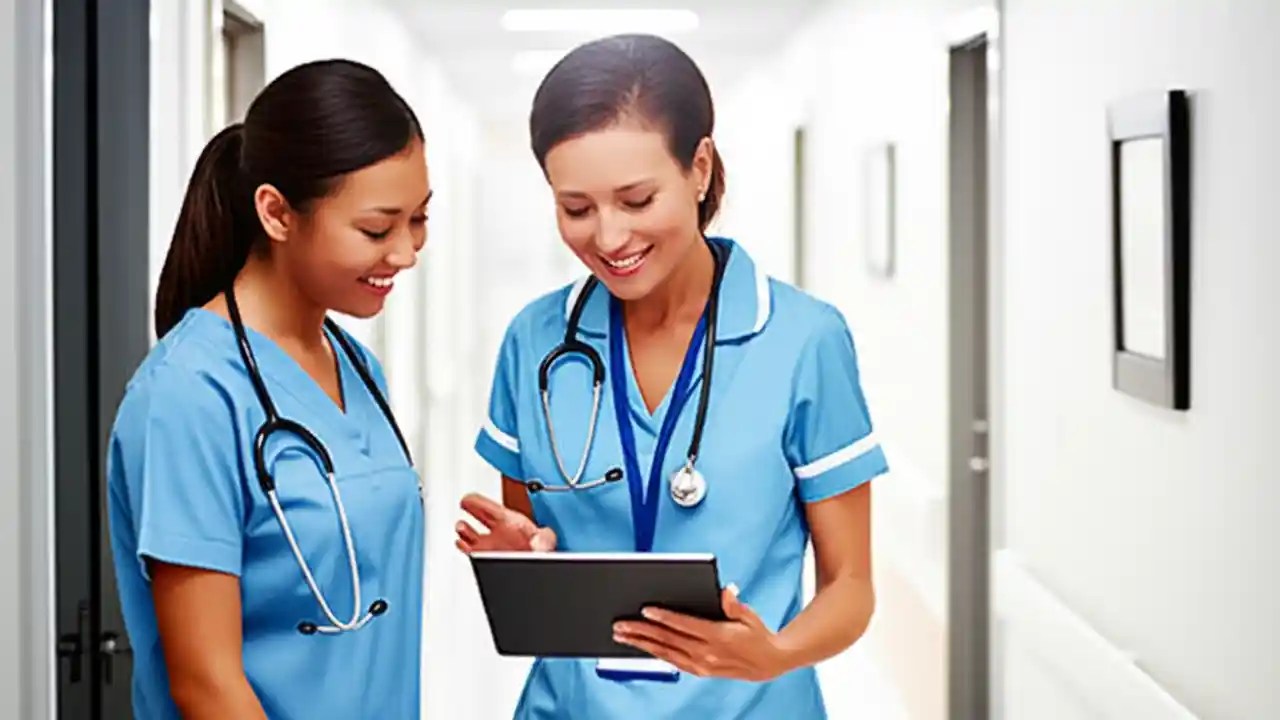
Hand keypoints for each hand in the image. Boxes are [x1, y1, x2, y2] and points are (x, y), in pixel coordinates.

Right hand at [455, 493, 556, 553]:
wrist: (536, 572)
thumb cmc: (541, 553)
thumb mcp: (546, 539)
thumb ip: (545, 537)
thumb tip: (544, 538)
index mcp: (511, 522)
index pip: (493, 507)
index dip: (480, 501)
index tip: (469, 498)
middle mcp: (500, 533)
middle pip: (481, 517)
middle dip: (472, 509)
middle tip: (464, 503)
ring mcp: (492, 546)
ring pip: (473, 535)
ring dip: (464, 530)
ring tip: (460, 526)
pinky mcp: (486, 558)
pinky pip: (471, 550)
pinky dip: (464, 546)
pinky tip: (461, 543)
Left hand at [612, 585, 791, 681]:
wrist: (767, 663)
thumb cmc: (756, 634)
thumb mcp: (749, 616)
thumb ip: (734, 604)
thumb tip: (726, 590)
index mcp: (718, 637)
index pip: (684, 625)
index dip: (664, 617)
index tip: (645, 610)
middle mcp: (707, 654)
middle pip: (668, 641)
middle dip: (641, 632)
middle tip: (620, 624)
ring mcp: (702, 665)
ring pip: (665, 653)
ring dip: (641, 644)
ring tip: (622, 636)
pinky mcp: (699, 672)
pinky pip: (672, 661)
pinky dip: (654, 653)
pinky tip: (641, 646)